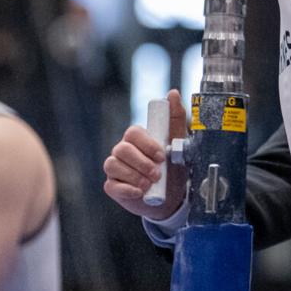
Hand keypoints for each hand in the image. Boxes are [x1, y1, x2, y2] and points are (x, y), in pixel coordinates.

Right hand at [102, 88, 187, 220]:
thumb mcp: (179, 144)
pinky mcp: (112, 186)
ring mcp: (115, 168)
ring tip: (149, 184)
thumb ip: (176, 118)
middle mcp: (123, 150)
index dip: (146, 145)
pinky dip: (126, 189)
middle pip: (122, 149)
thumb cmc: (173, 168)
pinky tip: (139, 192)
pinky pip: (111, 185)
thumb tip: (173, 93)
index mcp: (138, 139)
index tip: (161, 156)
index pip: (133, 133)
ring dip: (134, 176)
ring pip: (113, 165)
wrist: (171, 197)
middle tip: (157, 174)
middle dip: (141, 163)